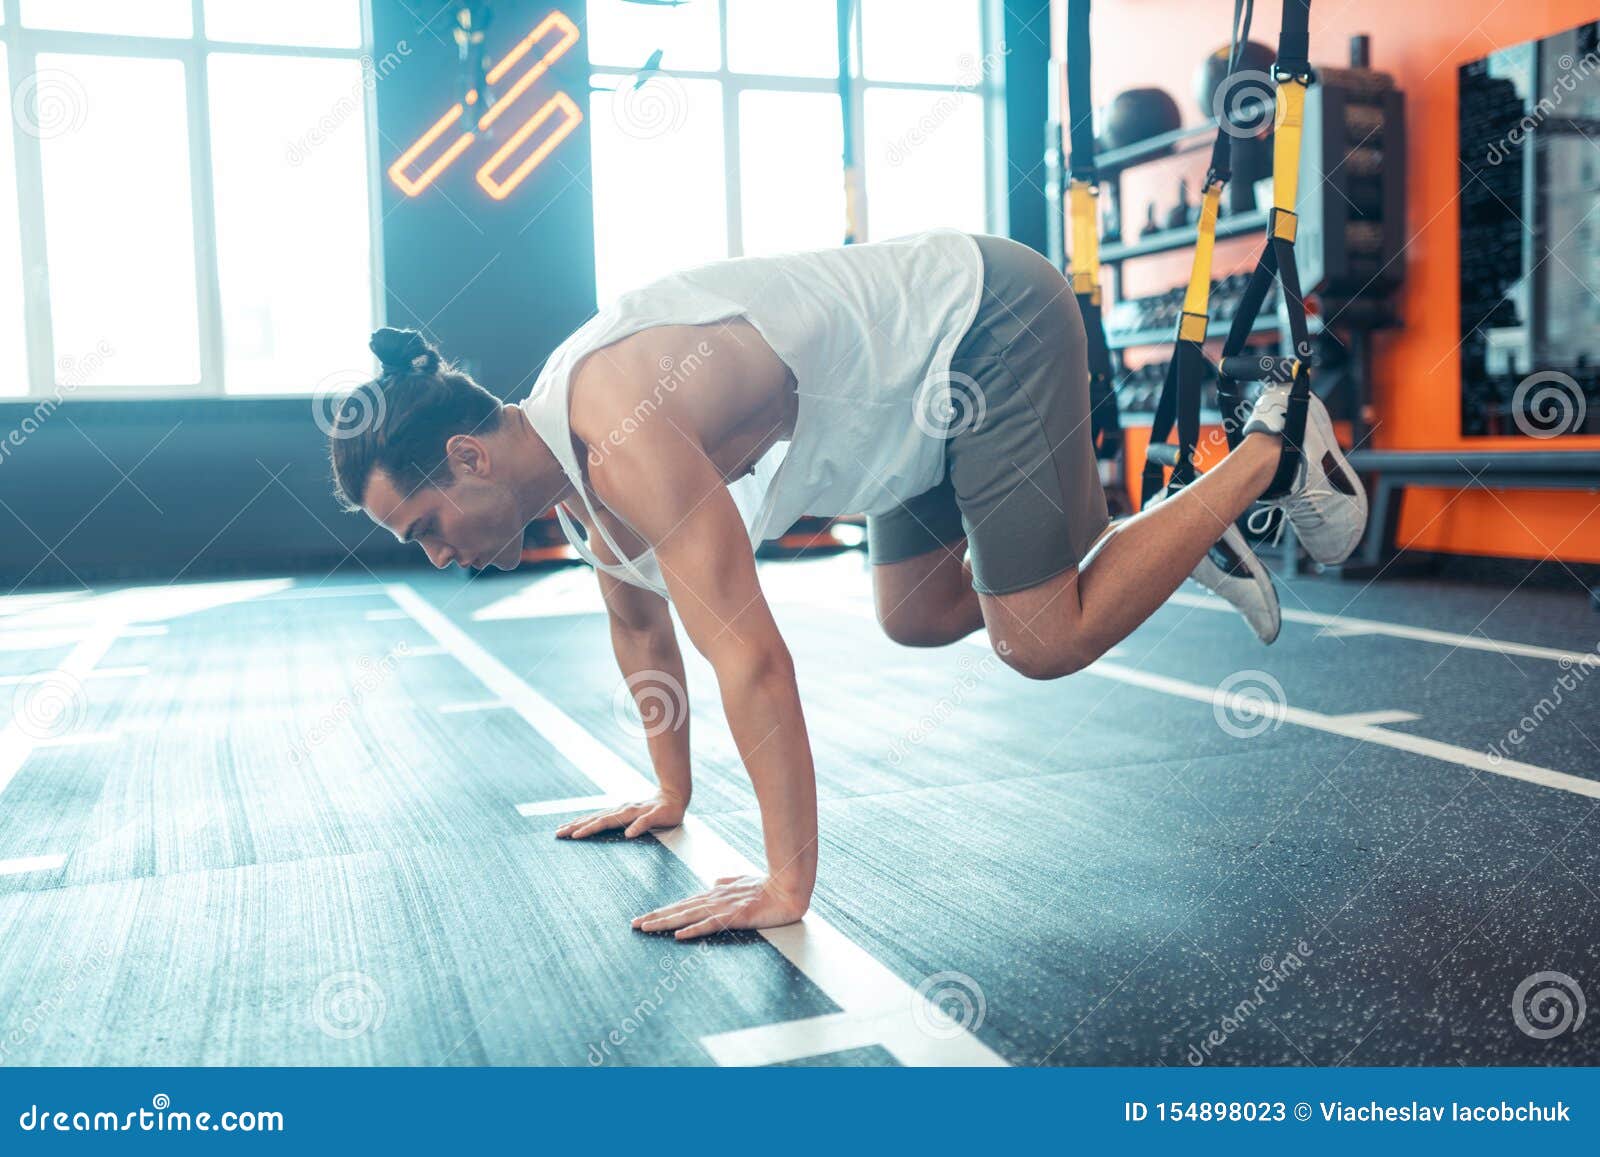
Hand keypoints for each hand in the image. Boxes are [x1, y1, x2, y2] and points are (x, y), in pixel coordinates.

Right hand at [554, 793, 685, 839]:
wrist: (673, 796)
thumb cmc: (669, 811)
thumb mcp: (662, 818)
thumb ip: (645, 824)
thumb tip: (628, 834)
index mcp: (628, 813)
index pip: (604, 822)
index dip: (589, 829)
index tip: (575, 835)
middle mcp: (621, 810)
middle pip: (594, 819)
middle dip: (575, 826)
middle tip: (558, 833)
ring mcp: (619, 810)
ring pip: (594, 816)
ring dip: (578, 823)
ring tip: (562, 828)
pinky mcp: (620, 811)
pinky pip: (600, 816)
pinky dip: (588, 820)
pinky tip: (579, 824)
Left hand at [633, 875, 808, 939]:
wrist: (788, 889)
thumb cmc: (768, 887)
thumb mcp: (744, 883)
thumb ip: (728, 882)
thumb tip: (714, 882)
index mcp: (716, 894)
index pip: (684, 904)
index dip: (664, 911)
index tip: (645, 917)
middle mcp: (715, 899)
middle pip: (679, 909)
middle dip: (655, 917)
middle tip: (633, 924)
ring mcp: (724, 908)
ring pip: (688, 916)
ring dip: (665, 922)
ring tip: (646, 927)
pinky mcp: (735, 917)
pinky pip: (710, 925)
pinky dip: (693, 929)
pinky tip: (678, 935)